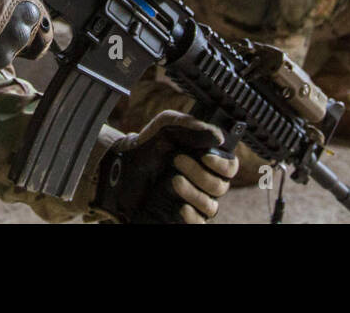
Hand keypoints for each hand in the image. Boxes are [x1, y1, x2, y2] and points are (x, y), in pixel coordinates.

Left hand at [93, 111, 238, 223]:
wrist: (119, 169)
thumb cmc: (146, 146)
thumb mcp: (166, 125)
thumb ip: (190, 124)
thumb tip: (218, 135)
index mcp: (205, 161)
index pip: (229, 166)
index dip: (222, 163)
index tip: (205, 155)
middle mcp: (203, 183)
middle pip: (220, 186)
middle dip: (200, 173)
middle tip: (177, 160)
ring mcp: (193, 202)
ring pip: (210, 206)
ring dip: (194, 193)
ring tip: (173, 180)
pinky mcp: (180, 218)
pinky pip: (198, 224)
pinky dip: (192, 217)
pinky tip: (180, 208)